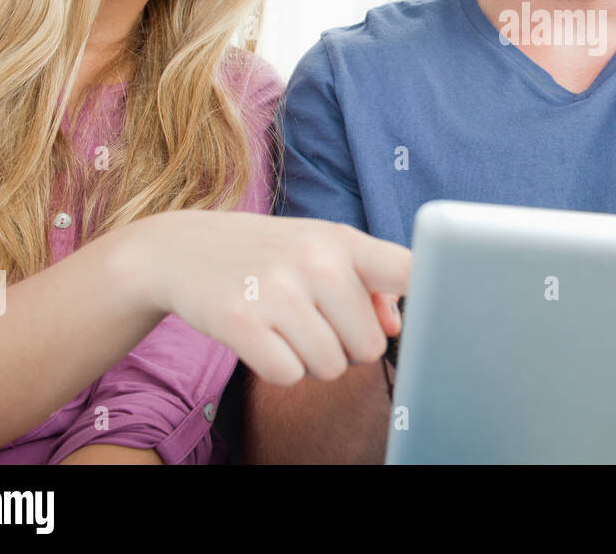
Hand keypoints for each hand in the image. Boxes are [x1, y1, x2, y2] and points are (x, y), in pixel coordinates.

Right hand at [118, 210, 410, 386]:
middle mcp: (314, 262)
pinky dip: (278, 368)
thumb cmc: (269, 252)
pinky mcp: (239, 322)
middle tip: (316, 322)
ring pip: (330, 367)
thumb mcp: (322, 249)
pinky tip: (263, 338)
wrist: (181, 248)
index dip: (430, 300)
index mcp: (342, 240)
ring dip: (311, 359)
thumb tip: (397, 326)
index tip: (435, 315)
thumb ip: (372, 284)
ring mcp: (276, 291)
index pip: (411, 272)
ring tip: (287, 326)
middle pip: (369, 346)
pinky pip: (288, 375)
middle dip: (347, 347)